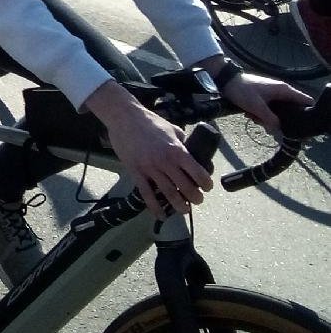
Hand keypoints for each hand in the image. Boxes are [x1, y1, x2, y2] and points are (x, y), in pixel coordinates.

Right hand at [85, 81, 212, 218]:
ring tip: (184, 210)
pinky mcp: (136, 172)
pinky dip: (154, 207)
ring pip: (168, 193)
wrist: (125, 118)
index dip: (205, 184)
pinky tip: (160, 214)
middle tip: (197, 201)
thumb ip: (182, 143)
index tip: (206, 188)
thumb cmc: (150, 122)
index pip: (198, 173)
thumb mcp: (173, 129)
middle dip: (195, 198)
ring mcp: (150, 168)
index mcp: (178, 151)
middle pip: (185, 187)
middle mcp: (166, 162)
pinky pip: (147, 193)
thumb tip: (190, 152)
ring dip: (178, 205)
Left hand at [221, 73, 311, 136]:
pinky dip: (260, 115)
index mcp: (284, 90)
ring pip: (278, 112)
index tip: (300, 124)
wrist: (226, 81)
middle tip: (266, 122)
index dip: (307, 113)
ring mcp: (273, 95)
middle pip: (291, 110)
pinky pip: (268, 110)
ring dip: (267, 118)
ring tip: (254, 117)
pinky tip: (249, 114)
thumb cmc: (242, 90)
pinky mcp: (265, 99)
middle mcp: (282, 92)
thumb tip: (278, 131)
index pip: (306, 101)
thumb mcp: (257, 107)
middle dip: (280, 120)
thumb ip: (270, 119)